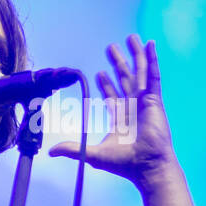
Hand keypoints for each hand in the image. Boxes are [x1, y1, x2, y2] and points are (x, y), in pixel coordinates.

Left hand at [47, 34, 179, 187]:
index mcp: (120, 117)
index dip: (106, 84)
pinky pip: (153, 75)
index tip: (99, 73)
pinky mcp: (155, 100)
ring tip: (131, 38)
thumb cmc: (124, 163)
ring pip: (139, 72)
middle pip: (124, 78)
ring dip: (135, 55)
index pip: (112, 95)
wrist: (146, 166)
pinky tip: (150, 45)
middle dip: (118, 63)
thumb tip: (50, 152)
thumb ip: (72, 149)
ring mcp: (145, 102)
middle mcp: (133, 107)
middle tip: (111, 47)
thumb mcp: (93, 153)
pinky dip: (152, 59)